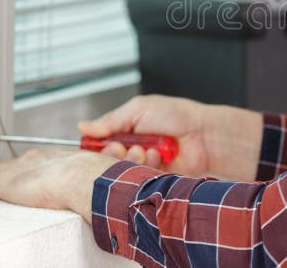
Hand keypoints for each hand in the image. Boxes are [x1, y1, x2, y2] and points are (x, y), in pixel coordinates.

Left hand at [0, 149, 115, 223]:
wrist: (84, 178)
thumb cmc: (95, 178)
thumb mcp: (96, 173)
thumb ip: (95, 175)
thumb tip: (115, 179)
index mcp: (57, 158)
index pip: (36, 159)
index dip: (27, 164)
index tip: (23, 167)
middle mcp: (36, 159)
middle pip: (13, 161)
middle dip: (2, 166)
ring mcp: (19, 169)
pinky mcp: (4, 181)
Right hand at [77, 94, 262, 180]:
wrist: (203, 133)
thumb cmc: (176, 115)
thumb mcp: (138, 109)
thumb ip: (110, 120)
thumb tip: (83, 126)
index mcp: (126, 129)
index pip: (99, 142)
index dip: (97, 146)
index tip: (103, 144)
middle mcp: (132, 146)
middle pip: (107, 159)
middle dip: (115, 154)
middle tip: (127, 147)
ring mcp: (143, 162)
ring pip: (122, 169)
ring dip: (134, 159)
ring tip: (148, 149)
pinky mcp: (153, 175)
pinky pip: (139, 177)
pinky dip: (147, 166)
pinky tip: (159, 157)